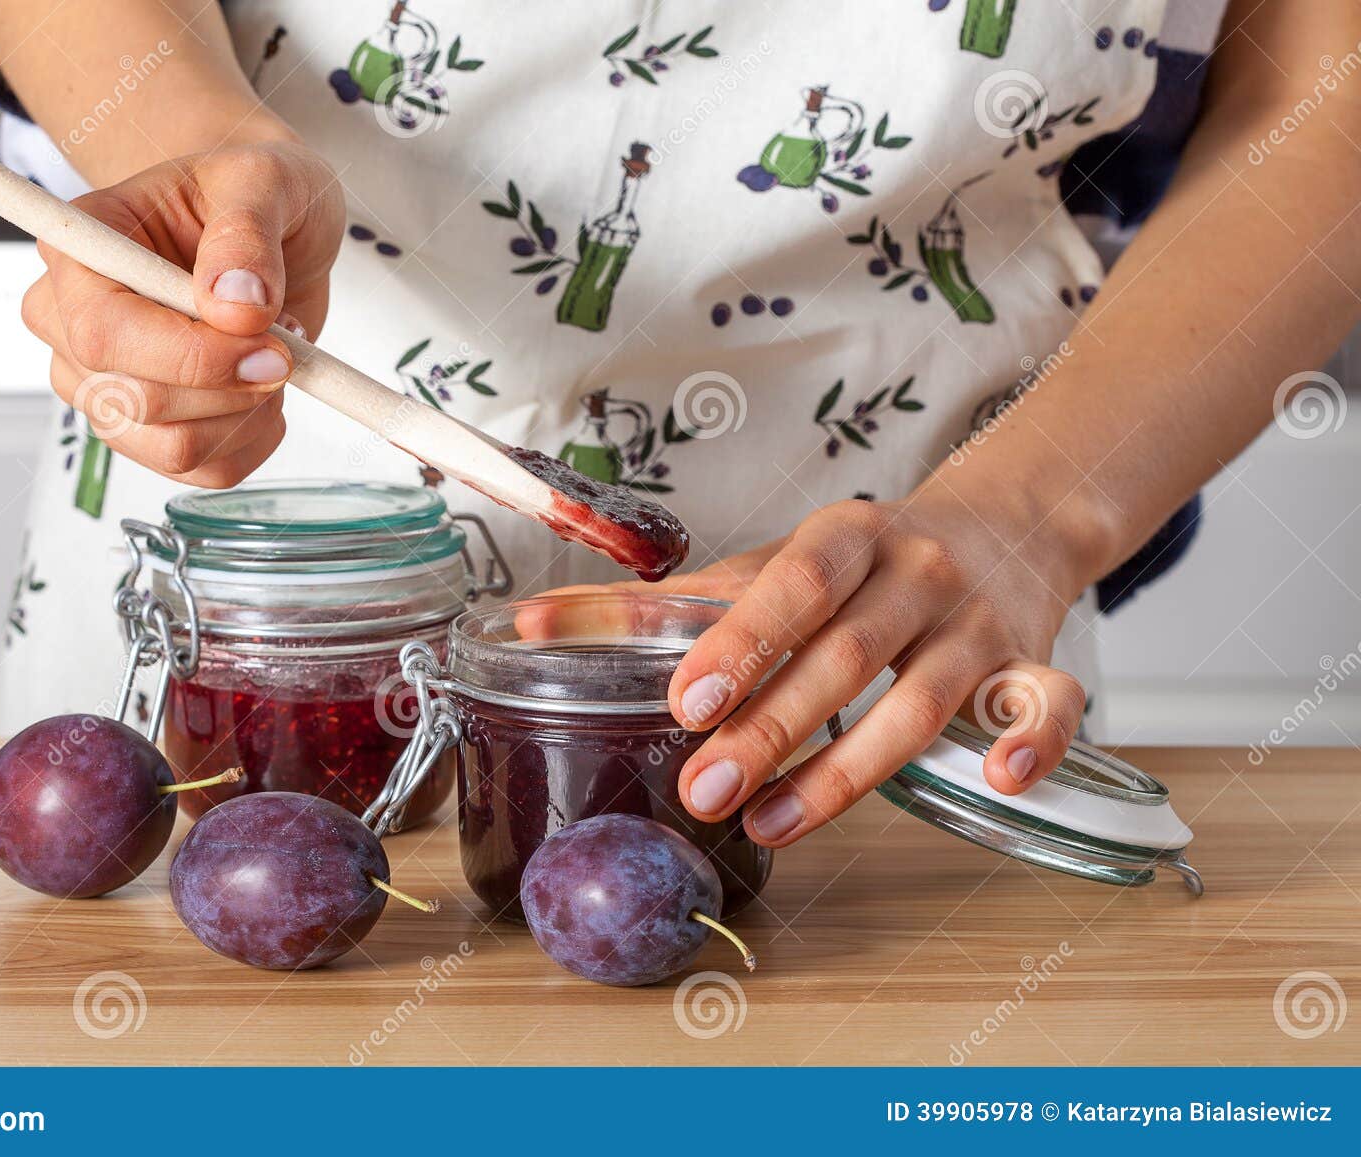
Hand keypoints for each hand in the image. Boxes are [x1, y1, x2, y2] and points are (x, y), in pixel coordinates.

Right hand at [21, 137, 345, 486]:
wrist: (270, 226)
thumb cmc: (250, 193)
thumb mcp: (262, 180)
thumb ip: (246, 233)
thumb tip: (237, 304)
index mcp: (80, 251)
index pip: (102, 333)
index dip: (189, 355)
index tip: (265, 340)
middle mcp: (72, 323)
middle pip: (135, 402)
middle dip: (232, 386)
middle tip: (284, 341)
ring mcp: (102, 384)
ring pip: (172, 448)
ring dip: (248, 414)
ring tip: (274, 354)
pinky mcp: (146, 430)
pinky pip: (204, 471)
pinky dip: (255, 438)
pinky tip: (265, 390)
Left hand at [664, 492, 1093, 847]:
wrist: (1007, 521)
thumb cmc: (864, 561)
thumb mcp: (778, 561)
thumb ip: (671, 601)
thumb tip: (537, 622)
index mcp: (847, 536)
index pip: (795, 585)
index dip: (743, 643)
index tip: (687, 703)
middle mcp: (918, 572)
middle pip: (845, 656)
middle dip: (771, 729)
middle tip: (705, 790)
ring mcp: (979, 621)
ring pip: (921, 702)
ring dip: (846, 772)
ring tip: (771, 823)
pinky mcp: (1031, 665)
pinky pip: (1049, 704)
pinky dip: (1033, 742)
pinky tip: (995, 779)